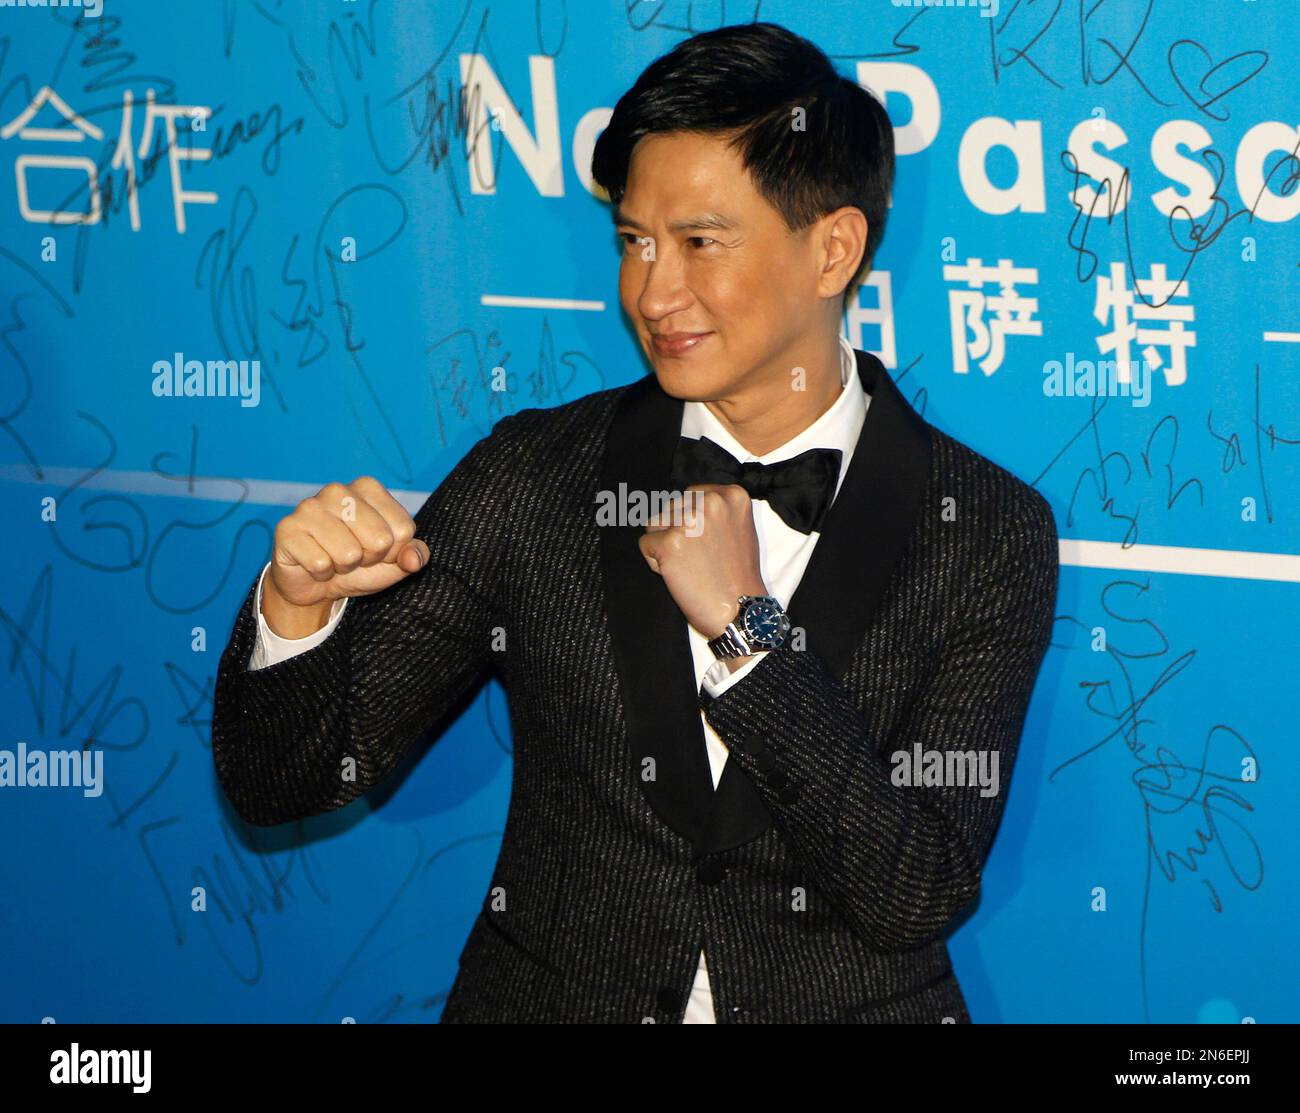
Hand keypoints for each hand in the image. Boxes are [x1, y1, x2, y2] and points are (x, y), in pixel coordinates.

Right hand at [262, 476, 428, 635]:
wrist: (315, 584)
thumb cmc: (357, 565)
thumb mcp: (393, 562)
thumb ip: (413, 555)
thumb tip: (415, 559)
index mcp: (369, 488)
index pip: (403, 529)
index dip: (393, 551)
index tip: (376, 550)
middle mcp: (338, 490)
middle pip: (380, 540)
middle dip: (369, 559)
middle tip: (352, 556)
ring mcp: (309, 507)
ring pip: (349, 554)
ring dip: (343, 567)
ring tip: (332, 558)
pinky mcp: (287, 528)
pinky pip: (320, 564)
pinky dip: (321, 573)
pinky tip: (314, 563)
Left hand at [638, 484, 767, 638]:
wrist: (741, 609)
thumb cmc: (738, 574)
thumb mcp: (738, 528)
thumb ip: (715, 512)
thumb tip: (683, 505)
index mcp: (731, 495)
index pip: (689, 495)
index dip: (691, 520)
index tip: (706, 542)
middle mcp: (711, 501)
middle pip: (671, 507)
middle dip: (676, 531)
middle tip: (699, 558)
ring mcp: (690, 521)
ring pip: (654, 524)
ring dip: (664, 545)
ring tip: (690, 565)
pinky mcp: (670, 542)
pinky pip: (645, 545)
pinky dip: (655, 563)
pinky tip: (679, 575)